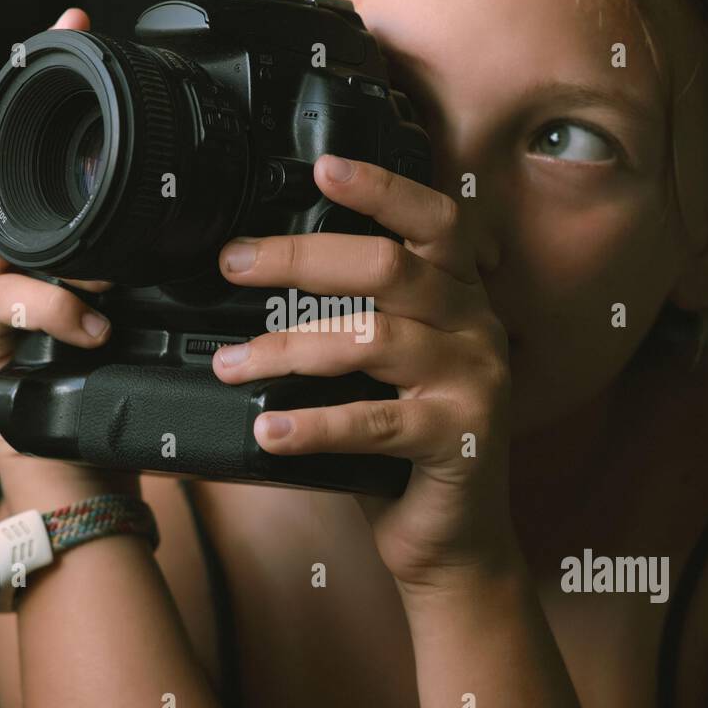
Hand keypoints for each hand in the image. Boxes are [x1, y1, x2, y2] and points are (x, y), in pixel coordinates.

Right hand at [0, 8, 119, 482]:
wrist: (78, 467)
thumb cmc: (113, 379)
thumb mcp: (147, 302)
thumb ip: (164, 252)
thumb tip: (237, 210)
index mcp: (46, 235)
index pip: (43, 144)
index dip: (50, 79)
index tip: (77, 19)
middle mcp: (5, 254)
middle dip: (22, 134)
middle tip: (61, 99)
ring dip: (47, 240)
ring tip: (99, 257)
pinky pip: (0, 309)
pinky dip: (48, 310)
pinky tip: (89, 321)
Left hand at [211, 154, 524, 595]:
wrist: (452, 539)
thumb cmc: (402, 445)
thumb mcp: (384, 368)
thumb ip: (354, 318)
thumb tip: (262, 273)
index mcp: (460, 297)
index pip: (434, 221)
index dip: (382, 189)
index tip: (323, 168)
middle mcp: (476, 327)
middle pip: (388, 268)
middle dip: (301, 258)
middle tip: (233, 262)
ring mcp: (474, 381)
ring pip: (371, 339)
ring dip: (288, 348)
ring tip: (232, 364)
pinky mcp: (458, 438)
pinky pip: (372, 422)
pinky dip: (312, 426)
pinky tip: (267, 431)